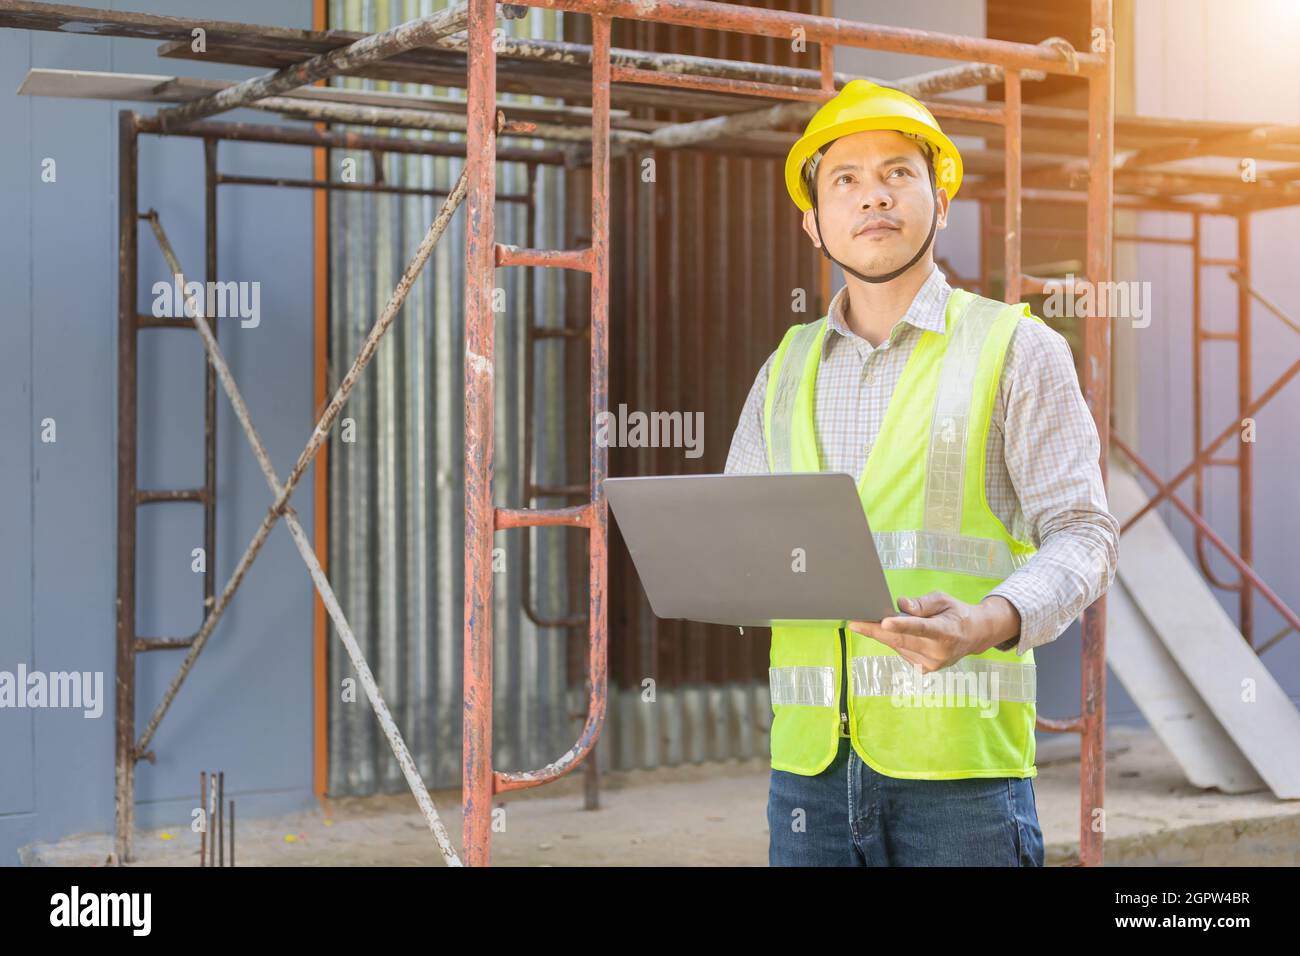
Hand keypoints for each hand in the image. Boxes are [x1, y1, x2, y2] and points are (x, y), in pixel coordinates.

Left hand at [847, 592, 1019, 673]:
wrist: (974, 636)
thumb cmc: (955, 613)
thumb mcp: (942, 600)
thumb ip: (922, 604)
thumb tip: (900, 605)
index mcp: (945, 632)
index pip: (920, 628)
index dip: (901, 625)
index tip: (884, 622)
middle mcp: (939, 652)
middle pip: (901, 640)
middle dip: (875, 631)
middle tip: (854, 622)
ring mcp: (932, 664)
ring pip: (898, 647)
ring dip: (885, 634)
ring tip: (880, 620)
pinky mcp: (925, 669)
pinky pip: (902, 652)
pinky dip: (895, 641)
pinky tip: (897, 633)